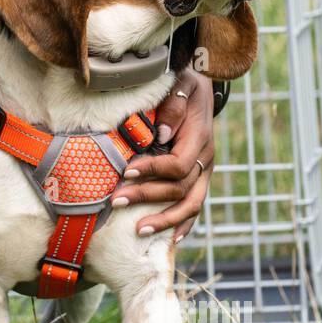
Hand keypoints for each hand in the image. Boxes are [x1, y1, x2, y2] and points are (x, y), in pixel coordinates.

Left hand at [110, 70, 214, 241]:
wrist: (200, 87)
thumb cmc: (183, 84)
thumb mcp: (181, 84)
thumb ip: (173, 105)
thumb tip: (162, 134)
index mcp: (199, 137)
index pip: (178, 165)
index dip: (153, 170)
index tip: (127, 170)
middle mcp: (205, 158)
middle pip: (180, 189)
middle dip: (147, 197)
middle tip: (116, 201)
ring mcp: (205, 171)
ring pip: (191, 204)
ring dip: (166, 220)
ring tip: (139, 230)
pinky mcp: (200, 178)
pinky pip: (196, 205)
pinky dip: (185, 223)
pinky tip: (172, 238)